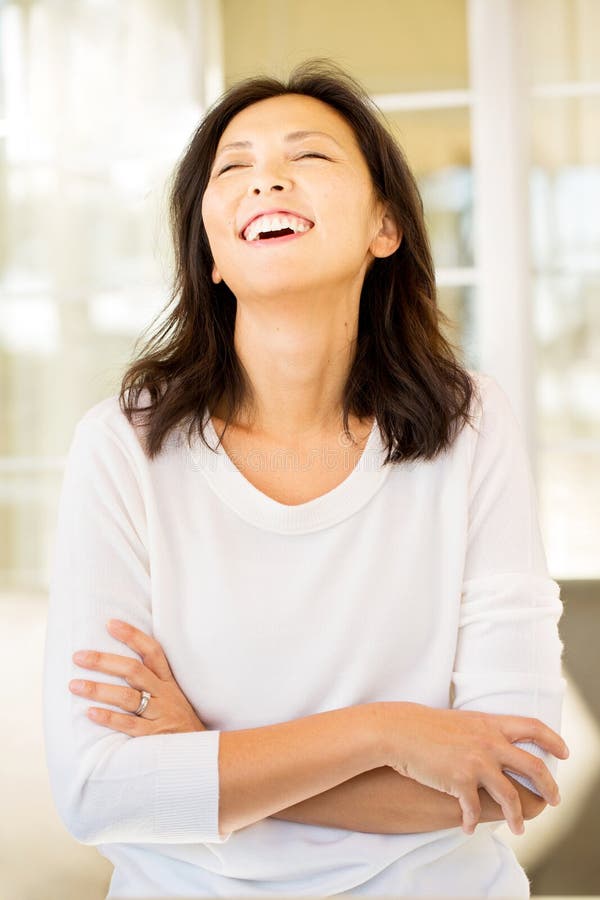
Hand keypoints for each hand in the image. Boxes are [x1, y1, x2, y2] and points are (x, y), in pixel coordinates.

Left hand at [70, 619, 206, 735]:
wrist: (201, 756)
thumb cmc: (180, 726)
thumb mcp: (174, 698)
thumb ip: (154, 683)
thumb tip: (121, 665)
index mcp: (168, 683)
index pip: (152, 652)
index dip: (132, 636)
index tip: (111, 623)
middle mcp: (164, 695)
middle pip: (133, 670)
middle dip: (104, 661)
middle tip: (79, 656)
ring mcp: (159, 715)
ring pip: (127, 697)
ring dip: (99, 689)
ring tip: (74, 684)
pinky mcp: (153, 738)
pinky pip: (129, 725)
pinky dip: (109, 718)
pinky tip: (90, 713)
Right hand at [379, 702, 568, 836]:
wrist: (399, 731)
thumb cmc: (425, 725)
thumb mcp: (462, 721)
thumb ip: (483, 731)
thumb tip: (496, 743)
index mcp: (491, 724)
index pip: (534, 728)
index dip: (553, 740)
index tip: (564, 753)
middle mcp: (489, 742)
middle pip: (534, 767)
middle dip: (549, 787)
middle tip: (553, 799)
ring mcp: (477, 762)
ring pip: (511, 797)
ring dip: (517, 817)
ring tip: (518, 828)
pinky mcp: (460, 781)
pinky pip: (474, 809)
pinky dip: (473, 822)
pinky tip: (469, 827)